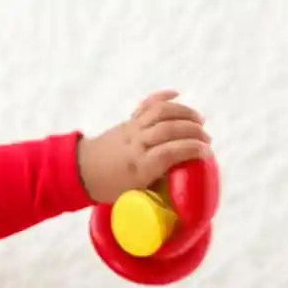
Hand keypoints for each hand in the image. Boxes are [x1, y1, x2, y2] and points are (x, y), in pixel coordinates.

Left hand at [77, 90, 211, 203]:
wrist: (80, 171)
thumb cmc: (110, 187)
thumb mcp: (136, 192)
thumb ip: (159, 183)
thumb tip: (185, 181)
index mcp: (138, 166)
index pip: (170, 152)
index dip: (191, 149)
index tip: (206, 153)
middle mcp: (136, 143)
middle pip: (169, 129)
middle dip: (194, 131)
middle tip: (206, 139)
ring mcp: (132, 129)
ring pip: (161, 112)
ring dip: (184, 112)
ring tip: (199, 121)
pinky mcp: (128, 121)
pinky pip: (147, 105)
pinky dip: (162, 96)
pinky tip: (177, 94)